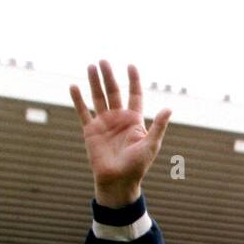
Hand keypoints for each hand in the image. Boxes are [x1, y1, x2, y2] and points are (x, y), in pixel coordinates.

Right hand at [69, 60, 171, 207]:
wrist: (118, 182)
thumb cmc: (137, 166)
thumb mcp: (151, 145)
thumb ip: (159, 126)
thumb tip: (169, 108)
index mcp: (134, 121)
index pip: (134, 95)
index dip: (133, 80)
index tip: (131, 65)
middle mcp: (119, 119)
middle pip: (114, 92)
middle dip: (109, 77)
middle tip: (103, 61)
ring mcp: (104, 124)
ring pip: (98, 98)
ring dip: (94, 82)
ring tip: (90, 66)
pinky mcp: (90, 131)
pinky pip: (83, 112)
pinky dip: (78, 100)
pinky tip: (74, 86)